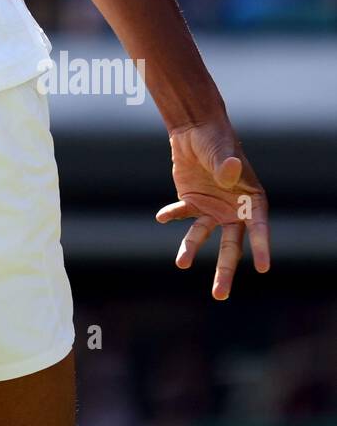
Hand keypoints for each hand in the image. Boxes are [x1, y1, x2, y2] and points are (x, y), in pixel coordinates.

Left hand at [155, 117, 270, 299]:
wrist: (194, 130)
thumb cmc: (216, 139)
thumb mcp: (222, 151)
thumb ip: (226, 164)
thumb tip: (230, 172)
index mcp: (252, 200)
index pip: (259, 228)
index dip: (262, 247)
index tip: (264, 268)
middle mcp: (234, 210)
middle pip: (231, 246)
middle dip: (225, 270)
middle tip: (220, 295)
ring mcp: (212, 209)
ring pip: (204, 236)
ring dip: (191, 248)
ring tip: (181, 263)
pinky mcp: (192, 202)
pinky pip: (182, 214)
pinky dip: (173, 215)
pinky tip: (162, 216)